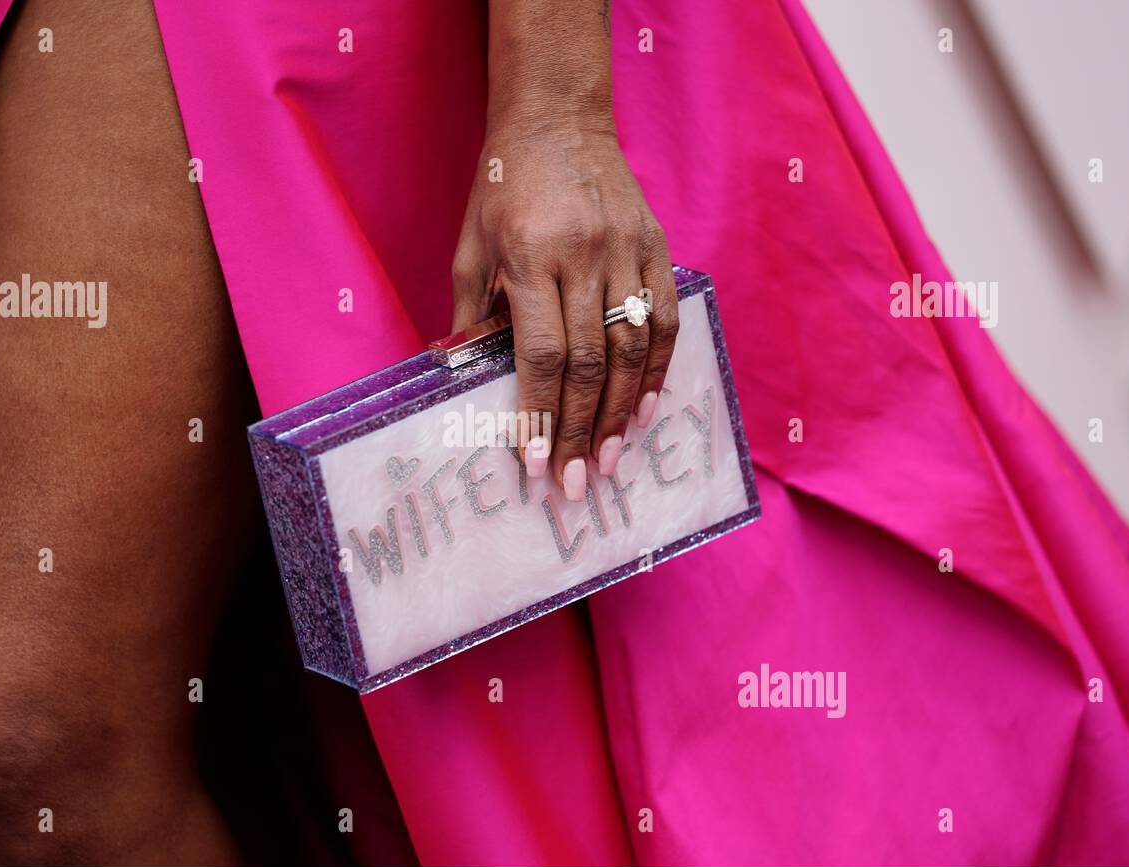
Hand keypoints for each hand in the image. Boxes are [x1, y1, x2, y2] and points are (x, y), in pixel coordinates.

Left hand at [450, 123, 679, 500]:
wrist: (558, 117)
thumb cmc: (503, 185)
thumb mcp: (470, 243)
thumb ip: (472, 311)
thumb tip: (464, 377)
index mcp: (529, 256)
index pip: (541, 354)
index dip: (541, 416)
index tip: (537, 466)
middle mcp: (583, 256)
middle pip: (589, 363)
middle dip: (581, 432)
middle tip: (576, 485)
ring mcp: (626, 250)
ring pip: (633, 349)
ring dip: (622, 415)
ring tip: (610, 463)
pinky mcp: (655, 245)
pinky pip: (664, 319)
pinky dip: (658, 372)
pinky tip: (645, 414)